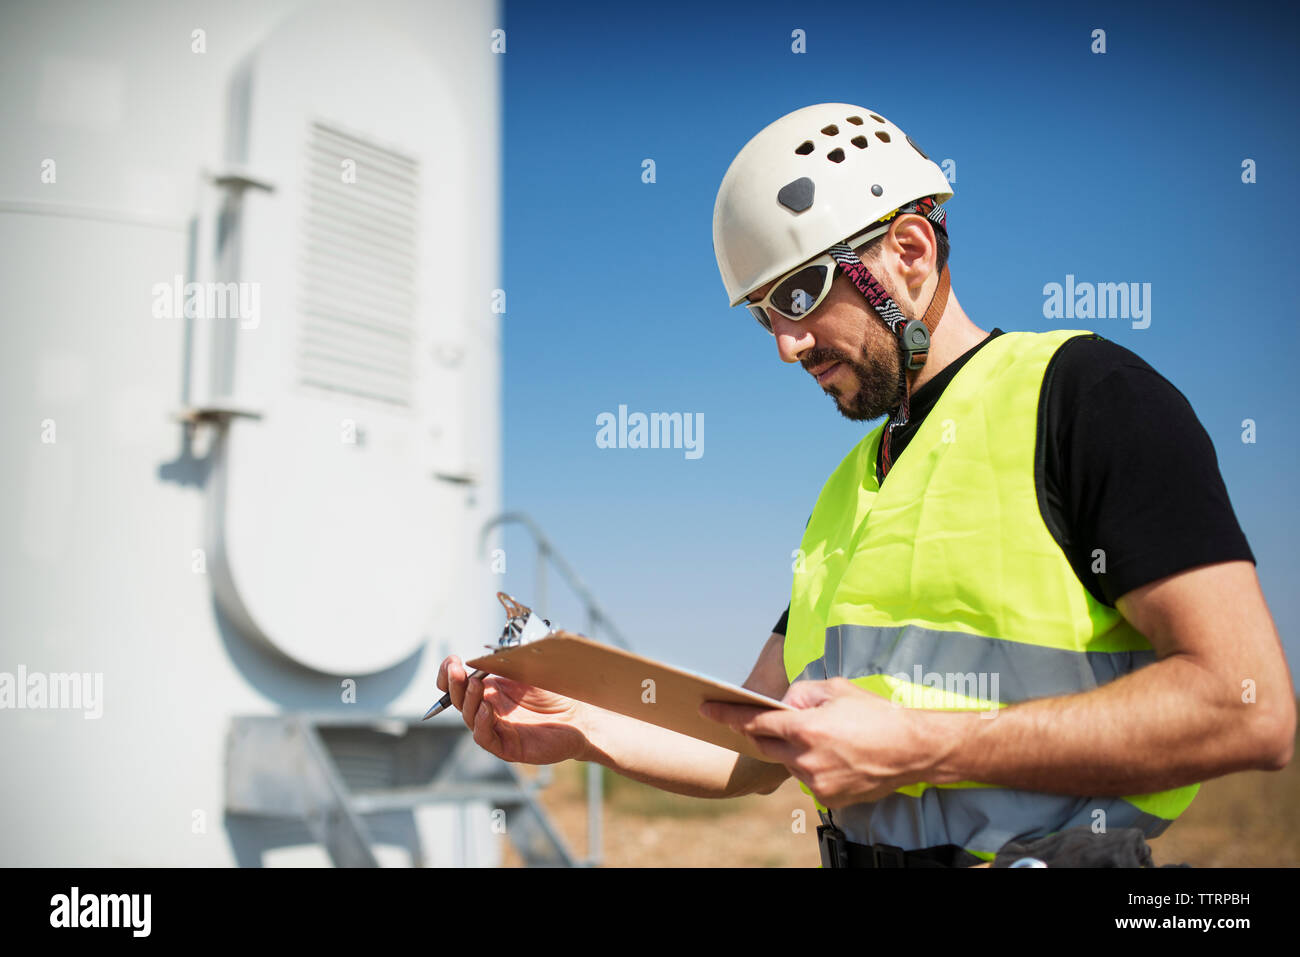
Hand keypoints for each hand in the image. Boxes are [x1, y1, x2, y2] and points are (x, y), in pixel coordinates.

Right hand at [436, 656, 590, 764]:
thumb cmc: (556, 693)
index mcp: (490, 689)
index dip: (449, 674)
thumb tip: (486, 650)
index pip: (459, 683)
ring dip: (468, 700)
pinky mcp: (507, 747)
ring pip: (469, 718)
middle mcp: (488, 709)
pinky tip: (486, 709)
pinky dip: (481, 724)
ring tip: (476, 685)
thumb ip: (506, 660)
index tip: (452, 661)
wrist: (581, 716)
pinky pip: (485, 738)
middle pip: (459, 699)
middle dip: (454, 683)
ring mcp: (496, 729)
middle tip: (456, 669)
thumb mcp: (528, 670)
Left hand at [699, 677, 938, 807]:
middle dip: (763, 732)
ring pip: (787, 762)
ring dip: (794, 749)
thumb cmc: (876, 714)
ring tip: (825, 737)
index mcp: (806, 728)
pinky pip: (806, 778)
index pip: (755, 721)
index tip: (706, 710)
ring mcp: (815, 781)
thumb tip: (780, 703)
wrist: (911, 750)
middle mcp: (805, 758)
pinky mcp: (826, 797)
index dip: (727, 715)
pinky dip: (811, 765)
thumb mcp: (836, 689)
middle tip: (769, 722)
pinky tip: (835, 755)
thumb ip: (801, 693)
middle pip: (766, 745)